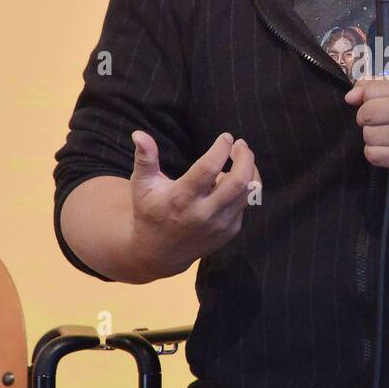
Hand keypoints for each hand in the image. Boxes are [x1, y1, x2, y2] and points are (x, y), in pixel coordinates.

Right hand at [127, 130, 261, 277]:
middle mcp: (203, 213)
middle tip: (240, 145)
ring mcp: (220, 224)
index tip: (226, 137)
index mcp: (181, 198)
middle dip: (245, 157)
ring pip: (249, 193)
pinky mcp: (230, 231)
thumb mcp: (142, 186)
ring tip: (239, 159)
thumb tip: (139, 133)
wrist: (160, 253)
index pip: (208, 168)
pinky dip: (243, 188)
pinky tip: (230, 181)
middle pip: (238, 181)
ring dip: (249, 171)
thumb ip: (145, 159)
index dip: (221, 149)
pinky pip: (245, 204)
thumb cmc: (150, 212)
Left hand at [344, 75, 388, 179]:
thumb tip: (350, 96)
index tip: (373, 105)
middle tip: (380, 123)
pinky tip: (388, 149)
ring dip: (372, 138)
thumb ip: (380, 87)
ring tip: (388, 136)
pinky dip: (375, 153)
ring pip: (369, 136)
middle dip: (366, 120)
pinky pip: (375, 155)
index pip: (371, 90)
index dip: (364, 99)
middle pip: (367, 114)